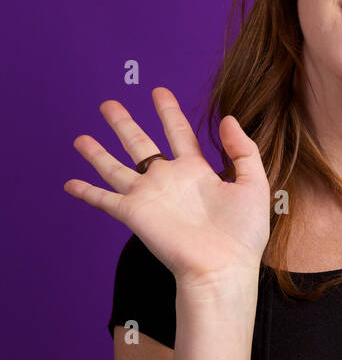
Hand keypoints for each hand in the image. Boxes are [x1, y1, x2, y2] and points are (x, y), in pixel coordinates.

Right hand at [63, 87, 271, 281]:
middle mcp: (168, 180)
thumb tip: (226, 118)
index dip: (168, 112)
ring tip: (80, 138)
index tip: (158, 91)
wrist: (223, 268)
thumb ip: (242, 150)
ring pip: (115, 167)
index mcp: (196, 172)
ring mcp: (148, 197)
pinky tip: (69, 184)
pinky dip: (86, 192)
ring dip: (97, 153)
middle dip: (124, 123)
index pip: (178, 133)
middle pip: (139, 143)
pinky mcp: (134, 214)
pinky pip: (104, 199)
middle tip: (108, 104)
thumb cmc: (242, 234)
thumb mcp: (253, 183)